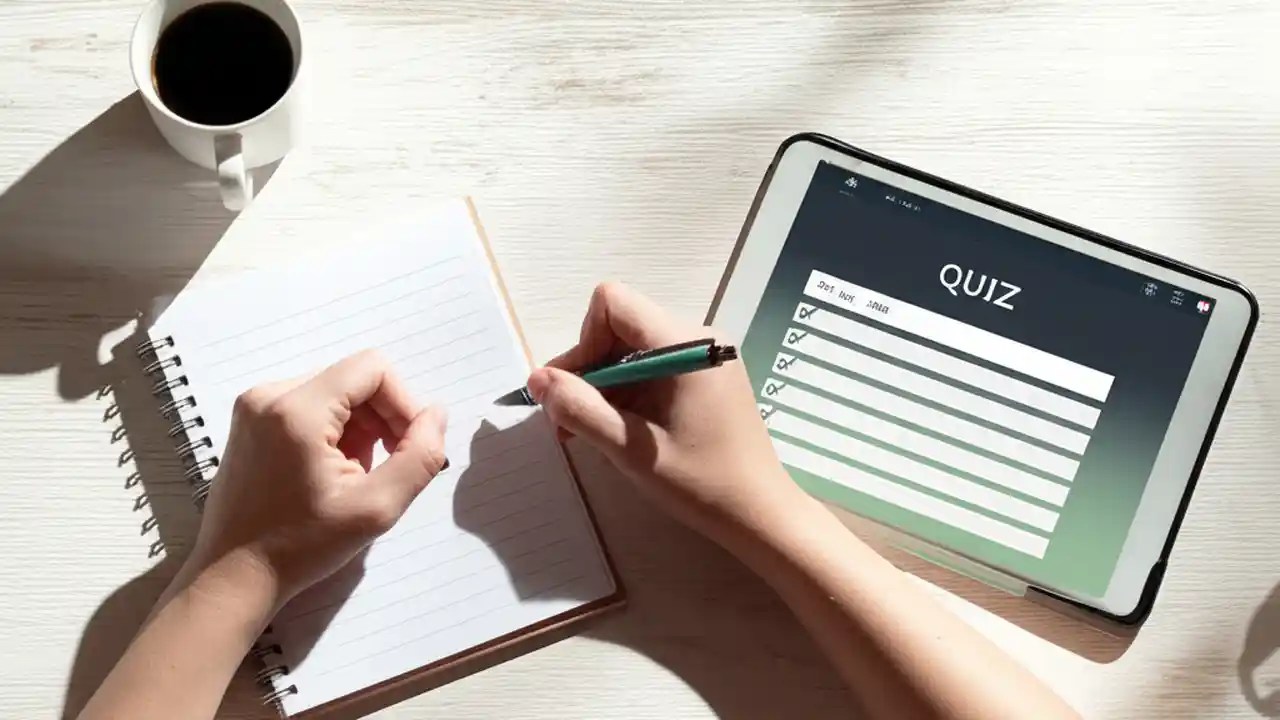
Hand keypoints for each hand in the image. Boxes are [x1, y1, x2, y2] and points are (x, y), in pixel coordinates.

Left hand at [187, 350, 448, 610]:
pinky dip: (334, 432)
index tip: (408, 446)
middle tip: (389, 465)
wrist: (234, 575)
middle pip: (354, 379)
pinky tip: (333, 472)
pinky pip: (311, 406)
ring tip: (358, 475)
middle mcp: (270, 395)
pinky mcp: (251, 421)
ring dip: (361, 428)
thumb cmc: (301, 547)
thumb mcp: (376, 508)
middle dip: (383, 418)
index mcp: (296, 410)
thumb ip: (419, 457)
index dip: (404, 402)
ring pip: (335, 393)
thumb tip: (436, 415)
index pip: (372, 369)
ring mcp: (255, 407)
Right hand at [526, 283, 802, 548]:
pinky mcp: (706, 378)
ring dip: (604, 386)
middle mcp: (699, 338)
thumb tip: (538, 380)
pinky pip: (653, 367)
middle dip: (588, 369)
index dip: (584, 342)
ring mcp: (705, 357)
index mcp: (687, 344)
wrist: (761, 514)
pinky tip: (620, 431)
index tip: (577, 391)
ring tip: (589, 432)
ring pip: (632, 349)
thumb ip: (581, 410)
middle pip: (621, 326)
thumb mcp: (631, 450)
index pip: (613, 304)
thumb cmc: (702, 483)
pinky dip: (628, 393)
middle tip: (567, 421)